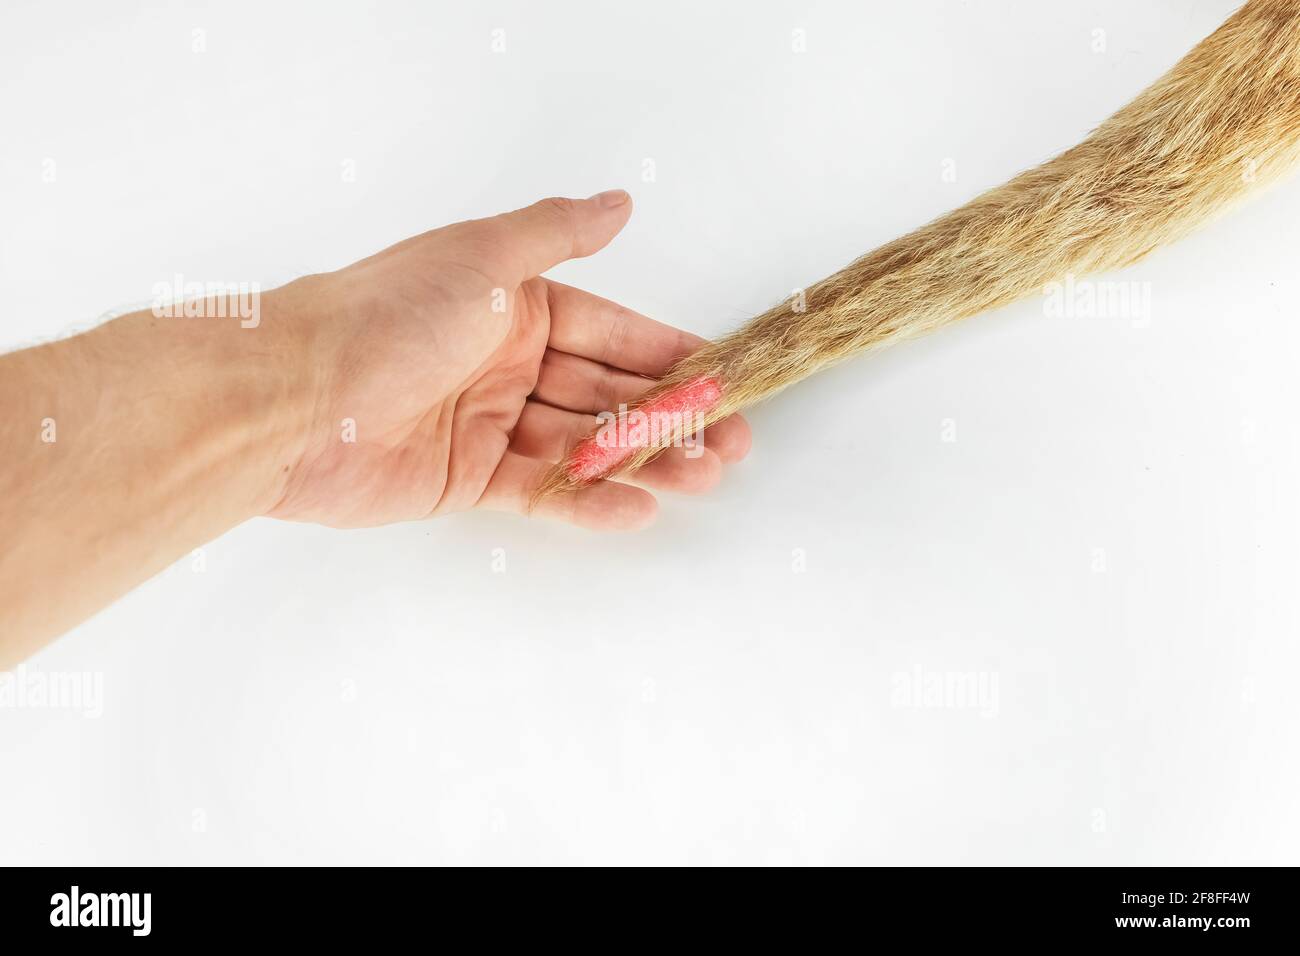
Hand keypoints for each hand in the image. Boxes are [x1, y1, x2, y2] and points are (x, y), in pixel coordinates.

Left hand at [266, 191, 751, 529]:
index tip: (720, 379)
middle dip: (670, 417)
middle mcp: (505, 363)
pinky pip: (543, 491)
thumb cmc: (384, 315)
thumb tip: (618, 202)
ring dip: (644, 460)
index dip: (667, 355)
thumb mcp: (483, 256)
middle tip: (728, 443)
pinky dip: (590, 501)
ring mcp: (489, 423)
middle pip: (606, 393)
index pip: (609, 332)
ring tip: (702, 476)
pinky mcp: (467, 478)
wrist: (291, 398)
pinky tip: (638, 508)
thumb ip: (558, 234)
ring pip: (584, 445)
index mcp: (512, 306)